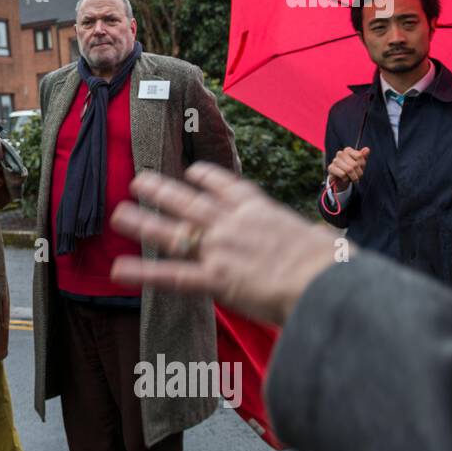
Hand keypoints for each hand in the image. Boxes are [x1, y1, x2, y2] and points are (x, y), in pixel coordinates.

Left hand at [108, 162, 339, 324]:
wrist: (326, 279)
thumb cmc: (333, 264)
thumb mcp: (318, 240)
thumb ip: (307, 241)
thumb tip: (327, 248)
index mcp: (259, 211)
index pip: (227, 187)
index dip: (206, 178)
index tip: (191, 171)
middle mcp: (233, 224)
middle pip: (189, 202)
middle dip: (162, 191)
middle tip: (139, 180)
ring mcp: (220, 249)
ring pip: (173, 231)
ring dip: (143, 222)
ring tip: (119, 214)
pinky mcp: (215, 279)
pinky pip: (172, 275)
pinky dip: (144, 273)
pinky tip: (120, 269)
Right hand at [326, 146, 369, 191]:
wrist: (342, 179)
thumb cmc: (352, 169)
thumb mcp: (360, 163)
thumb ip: (363, 156)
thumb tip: (367, 149)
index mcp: (348, 150)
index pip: (359, 156)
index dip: (362, 164)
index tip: (361, 168)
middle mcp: (340, 153)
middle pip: (355, 164)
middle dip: (359, 173)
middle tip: (358, 176)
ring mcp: (335, 160)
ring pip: (349, 170)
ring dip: (353, 177)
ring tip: (352, 178)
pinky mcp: (331, 168)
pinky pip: (343, 174)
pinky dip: (346, 179)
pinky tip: (345, 178)